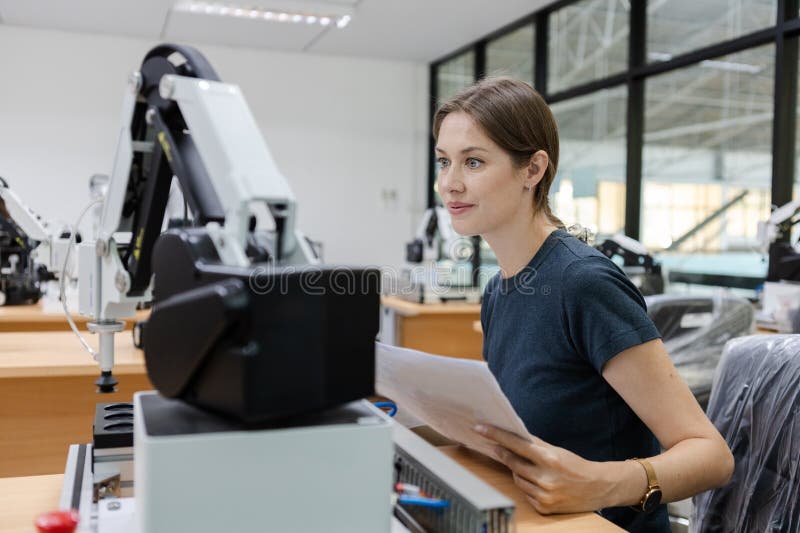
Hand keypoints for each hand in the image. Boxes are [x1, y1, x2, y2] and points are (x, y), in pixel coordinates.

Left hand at [474, 424, 624, 513]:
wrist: (598, 488)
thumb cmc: (576, 466)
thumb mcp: (556, 451)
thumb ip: (534, 445)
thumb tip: (512, 436)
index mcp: (549, 459)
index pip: (515, 444)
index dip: (496, 435)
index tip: (480, 428)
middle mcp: (545, 478)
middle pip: (512, 463)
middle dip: (503, 453)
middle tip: (495, 446)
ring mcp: (544, 495)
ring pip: (516, 479)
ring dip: (518, 472)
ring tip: (531, 469)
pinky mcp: (544, 507)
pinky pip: (525, 494)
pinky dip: (527, 487)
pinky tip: (538, 483)